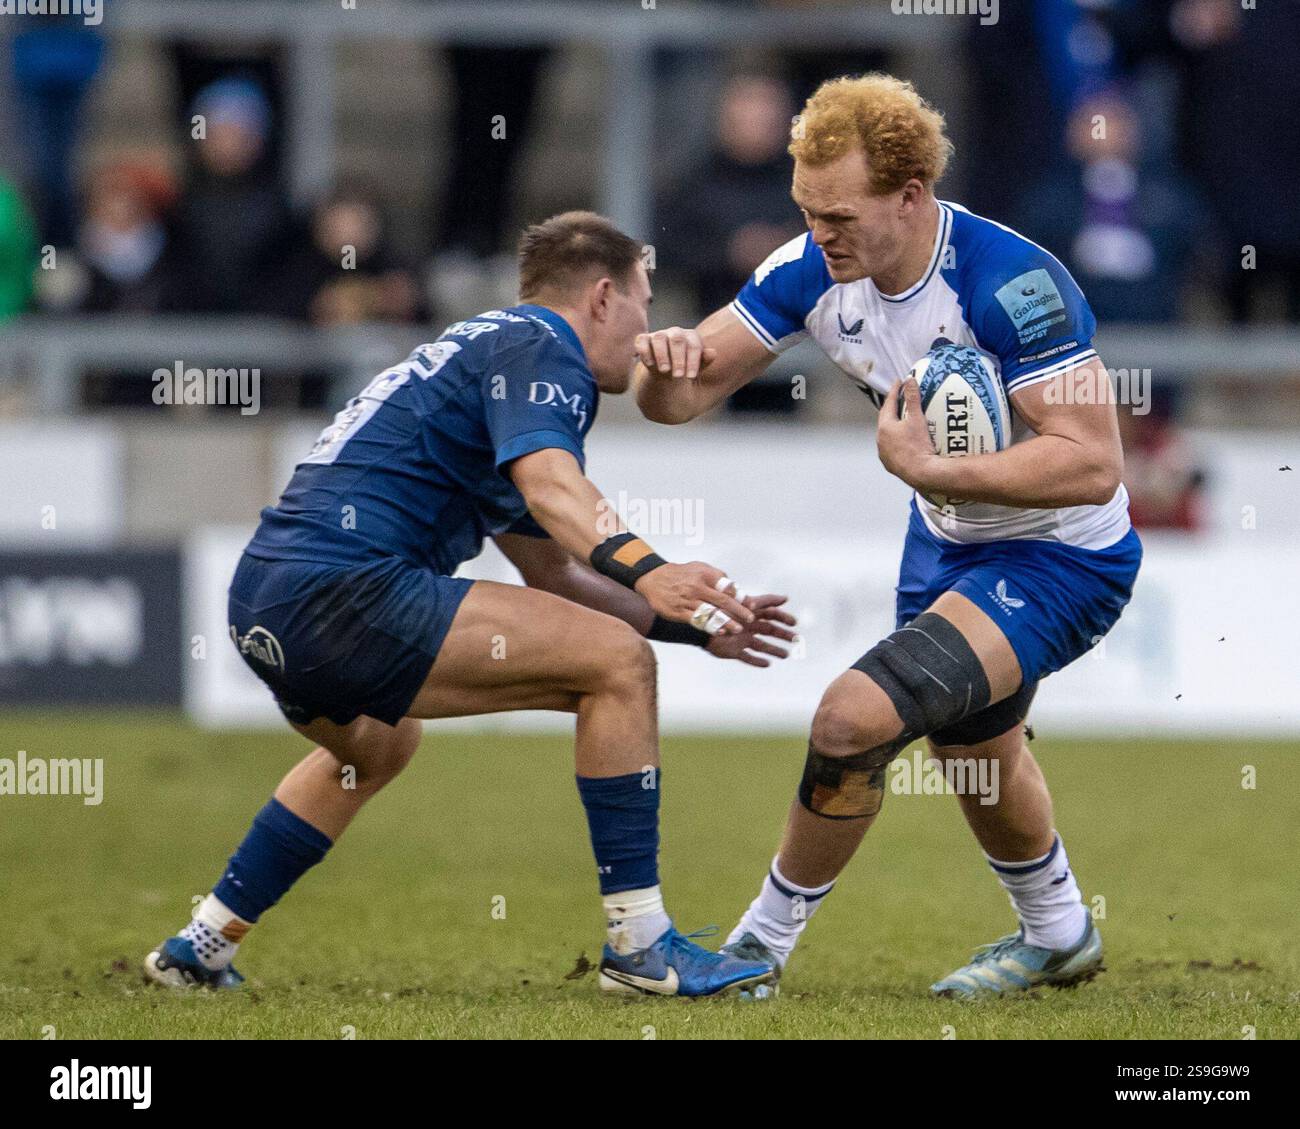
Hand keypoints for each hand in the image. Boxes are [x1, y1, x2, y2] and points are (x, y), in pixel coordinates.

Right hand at [634, 563, 753, 633]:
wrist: (653, 578)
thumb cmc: (679, 574)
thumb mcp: (699, 567)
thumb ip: (717, 577)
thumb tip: (734, 589)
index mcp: (704, 575)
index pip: (727, 586)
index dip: (741, 596)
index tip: (752, 605)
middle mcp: (696, 587)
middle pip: (722, 600)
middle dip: (738, 610)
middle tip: (750, 618)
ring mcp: (687, 601)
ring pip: (710, 613)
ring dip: (726, 622)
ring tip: (738, 629)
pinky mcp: (679, 612)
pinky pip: (697, 621)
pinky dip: (709, 627)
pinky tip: (719, 632)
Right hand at [635, 327, 716, 380]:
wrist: (667, 373)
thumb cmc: (685, 369)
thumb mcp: (696, 368)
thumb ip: (704, 361)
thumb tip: (712, 353)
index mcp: (691, 337)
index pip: (694, 345)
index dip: (693, 361)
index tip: (691, 377)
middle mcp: (675, 333)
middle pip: (677, 339)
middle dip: (678, 358)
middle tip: (678, 376)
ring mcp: (659, 335)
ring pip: (659, 338)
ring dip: (662, 355)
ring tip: (665, 371)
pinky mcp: (644, 340)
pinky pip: (642, 340)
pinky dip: (645, 351)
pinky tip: (649, 365)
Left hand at [706, 594, 797, 666]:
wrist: (699, 625)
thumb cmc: (720, 611)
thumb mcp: (743, 603)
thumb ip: (764, 601)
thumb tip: (785, 598)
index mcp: (749, 612)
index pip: (770, 613)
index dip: (783, 617)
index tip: (794, 622)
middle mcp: (747, 625)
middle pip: (769, 630)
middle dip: (783, 634)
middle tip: (796, 639)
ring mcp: (741, 638)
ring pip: (761, 645)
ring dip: (774, 650)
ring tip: (786, 654)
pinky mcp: (733, 650)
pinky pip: (747, 657)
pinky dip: (756, 661)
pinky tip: (767, 664)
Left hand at [878, 376, 942, 492]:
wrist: (921, 473)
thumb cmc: (919, 445)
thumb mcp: (917, 419)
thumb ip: (913, 398)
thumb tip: (910, 380)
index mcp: (884, 427)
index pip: (888, 404)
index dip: (894, 392)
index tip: (899, 383)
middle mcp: (880, 440)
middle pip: (885, 419)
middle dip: (891, 408)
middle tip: (899, 400)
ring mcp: (884, 453)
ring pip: (886, 435)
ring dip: (892, 426)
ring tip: (901, 420)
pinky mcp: (889, 464)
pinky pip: (891, 448)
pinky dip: (895, 441)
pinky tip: (903, 441)